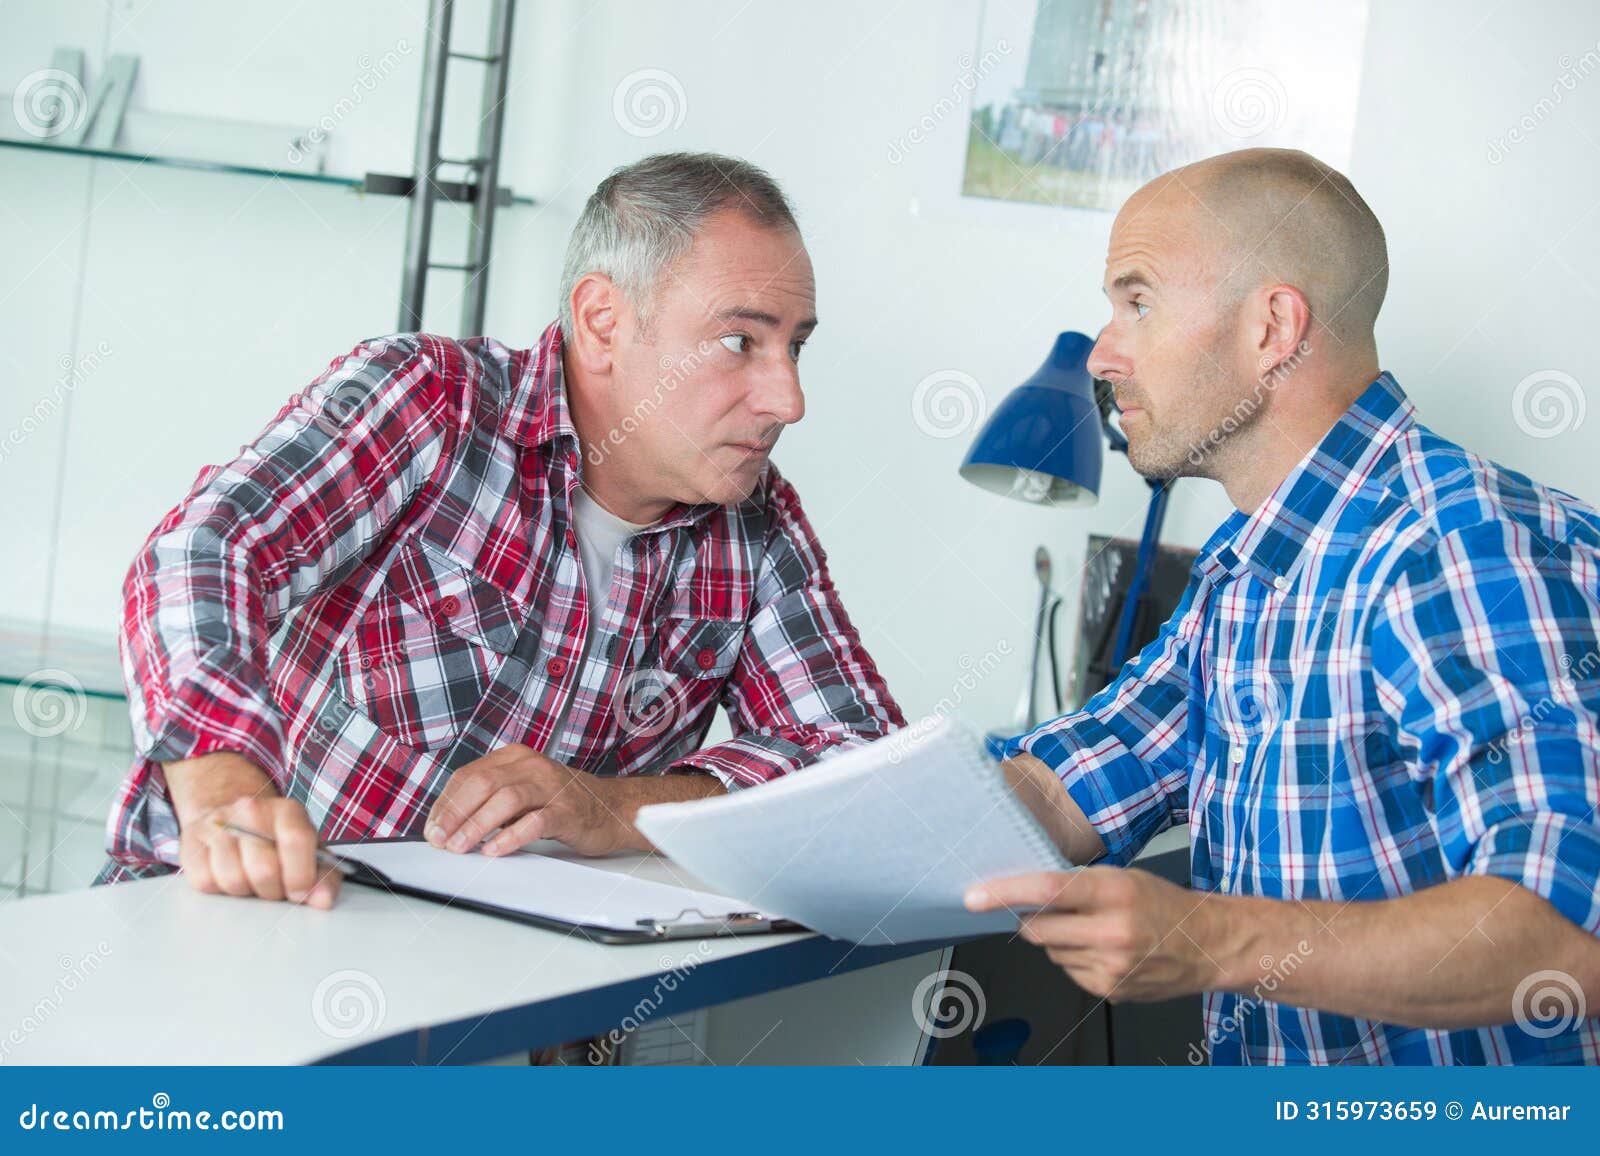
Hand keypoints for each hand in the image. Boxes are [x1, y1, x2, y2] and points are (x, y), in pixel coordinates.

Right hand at [166, 753, 341, 907]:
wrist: (235, 820)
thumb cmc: (277, 842)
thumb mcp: (308, 852)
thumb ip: (323, 877)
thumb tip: (323, 901)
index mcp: (287, 810)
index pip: (296, 840)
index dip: (301, 877)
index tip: (300, 894)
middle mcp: (251, 811)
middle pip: (264, 869)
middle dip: (273, 891)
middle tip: (274, 887)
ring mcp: (218, 825)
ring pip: (233, 880)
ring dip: (246, 892)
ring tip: (251, 879)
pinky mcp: (191, 843)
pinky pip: (206, 884)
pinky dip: (220, 890)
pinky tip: (230, 874)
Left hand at [424, 745, 629, 856]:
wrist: (611, 808)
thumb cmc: (560, 802)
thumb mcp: (521, 792)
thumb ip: (490, 801)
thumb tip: (449, 825)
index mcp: (514, 757)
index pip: (468, 775)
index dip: (445, 803)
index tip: (432, 828)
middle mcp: (531, 766)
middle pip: (482, 783)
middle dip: (455, 813)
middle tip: (439, 839)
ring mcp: (551, 787)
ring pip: (505, 799)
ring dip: (476, 825)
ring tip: (460, 847)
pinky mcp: (567, 811)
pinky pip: (535, 821)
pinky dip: (510, 836)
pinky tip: (494, 850)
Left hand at [965, 866, 1223, 1001]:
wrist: (1205, 944)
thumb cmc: (1160, 903)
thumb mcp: (1120, 877)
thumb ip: (1074, 884)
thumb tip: (1022, 890)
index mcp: (1113, 892)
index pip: (1047, 890)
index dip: (1005, 893)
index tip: (975, 897)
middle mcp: (1111, 932)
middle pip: (1037, 929)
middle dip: (1031, 919)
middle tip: (1047, 910)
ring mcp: (1110, 967)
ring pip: (1050, 952)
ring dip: (1058, 940)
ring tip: (1093, 931)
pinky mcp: (1109, 991)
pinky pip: (1068, 971)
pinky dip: (1075, 959)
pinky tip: (1103, 951)